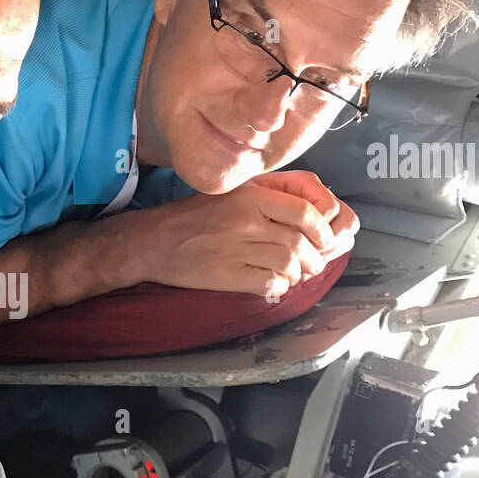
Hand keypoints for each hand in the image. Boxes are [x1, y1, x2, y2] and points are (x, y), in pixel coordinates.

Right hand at [134, 170, 357, 298]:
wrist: (154, 241)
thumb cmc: (196, 215)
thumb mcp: (233, 191)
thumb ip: (271, 195)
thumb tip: (314, 212)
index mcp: (251, 196)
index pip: (305, 212)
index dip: (323, 230)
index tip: (324, 240)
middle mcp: (246, 220)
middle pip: (301, 242)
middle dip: (314, 258)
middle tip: (312, 263)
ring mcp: (236, 248)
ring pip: (289, 264)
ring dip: (298, 273)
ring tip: (293, 274)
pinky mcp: (227, 274)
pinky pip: (270, 283)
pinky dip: (279, 286)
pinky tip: (272, 282)